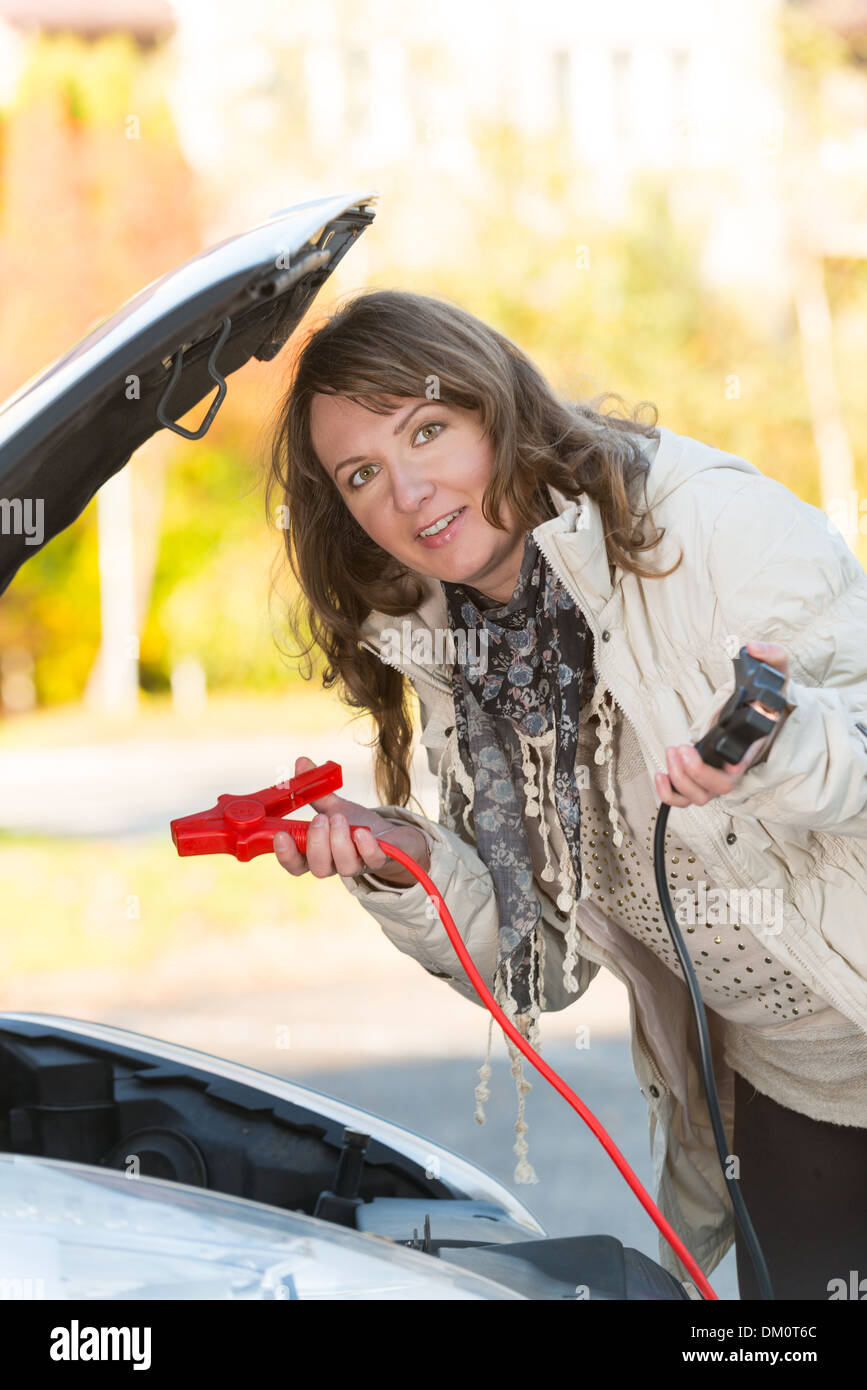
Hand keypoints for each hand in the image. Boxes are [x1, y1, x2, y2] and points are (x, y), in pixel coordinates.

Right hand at [272, 755, 430, 886]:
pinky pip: (372, 860)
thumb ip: (314, 790)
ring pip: (344, 867)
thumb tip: (301, 762)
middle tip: (321, 820)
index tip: (281, 835)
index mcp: (317, 853)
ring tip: (340, 818)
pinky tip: (362, 832)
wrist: (391, 835)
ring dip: (339, 842)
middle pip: (319, 868)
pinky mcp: (380, 859)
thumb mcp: (333, 806)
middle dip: (317, 844)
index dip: (286, 854)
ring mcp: (358, 864)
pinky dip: (366, 847)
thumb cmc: (356, 824)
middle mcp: (335, 863)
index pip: (296, 864)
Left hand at [655, 640, 789, 808]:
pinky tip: (660, 774)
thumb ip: (772, 655)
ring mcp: (718, 773)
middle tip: (681, 748)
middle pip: (718, 788)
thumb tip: (752, 648)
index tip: (711, 755)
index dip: (724, 770)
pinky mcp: (702, 774)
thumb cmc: (772, 698)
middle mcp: (735, 766)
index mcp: (752, 746)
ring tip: (673, 752)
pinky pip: (686, 797)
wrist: (767, 713)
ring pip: (701, 796)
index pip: (739, 769)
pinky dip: (670, 794)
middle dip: (695, 773)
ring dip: (681, 780)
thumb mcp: (778, 671)